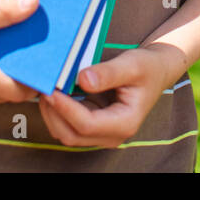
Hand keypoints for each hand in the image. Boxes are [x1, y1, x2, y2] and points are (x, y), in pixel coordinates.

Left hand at [38, 44, 185, 148]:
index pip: (87, 124)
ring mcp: (103, 133)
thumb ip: (109, 73)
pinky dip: (57, 112)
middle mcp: (113, 135)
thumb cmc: (147, 66)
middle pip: (72, 135)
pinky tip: (54, 92)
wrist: (156, 71)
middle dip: (53, 113)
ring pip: (66, 133)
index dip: (66, 109)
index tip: (51, 90)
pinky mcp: (94, 126)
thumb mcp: (132, 64)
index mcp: (125, 123)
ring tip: (46, 88)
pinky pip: (68, 125)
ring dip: (52, 114)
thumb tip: (82, 79)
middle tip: (43, 87)